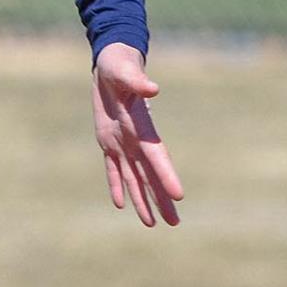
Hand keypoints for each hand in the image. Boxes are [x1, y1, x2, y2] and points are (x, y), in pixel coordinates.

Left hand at [93, 43, 183, 226]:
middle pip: (150, 175)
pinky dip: (117, 185)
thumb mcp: (126, 70)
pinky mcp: (108, 141)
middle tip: (175, 224)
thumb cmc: (120, 64)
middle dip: (161, 199)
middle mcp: (135, 139)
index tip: (179, 195)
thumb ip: (138, 81)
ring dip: (142, 199)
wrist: (112, 62)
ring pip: (133, 178)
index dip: (166, 175)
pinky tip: (121, 204)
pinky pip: (112, 168)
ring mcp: (122, 142)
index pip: (156, 156)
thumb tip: (152, 88)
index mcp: (142, 126)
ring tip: (152, 224)